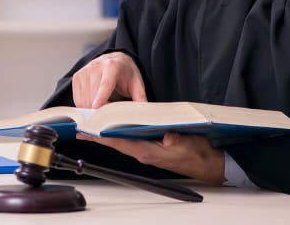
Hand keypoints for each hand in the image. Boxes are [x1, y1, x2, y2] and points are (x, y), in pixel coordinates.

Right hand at [72, 52, 146, 108]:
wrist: (115, 59)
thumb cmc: (126, 74)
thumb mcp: (137, 84)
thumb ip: (140, 99)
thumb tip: (144, 116)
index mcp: (112, 67)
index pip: (105, 84)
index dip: (100, 97)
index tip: (96, 108)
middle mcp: (96, 66)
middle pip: (93, 96)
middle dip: (99, 110)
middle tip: (110, 115)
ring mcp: (84, 71)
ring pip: (84, 99)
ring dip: (92, 109)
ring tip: (103, 107)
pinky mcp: (77, 76)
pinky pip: (77, 99)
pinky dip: (84, 105)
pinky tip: (94, 103)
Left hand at [76, 132, 225, 185]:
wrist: (207, 163)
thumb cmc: (198, 154)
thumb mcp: (189, 145)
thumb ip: (177, 139)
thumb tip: (168, 135)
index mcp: (150, 152)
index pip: (122, 143)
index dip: (105, 137)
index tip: (90, 132)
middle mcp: (145, 152)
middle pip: (117, 143)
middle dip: (99, 136)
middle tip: (82, 128)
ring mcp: (147, 150)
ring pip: (122, 142)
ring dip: (107, 134)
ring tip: (91, 127)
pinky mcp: (150, 147)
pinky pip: (130, 141)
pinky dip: (118, 134)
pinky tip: (112, 127)